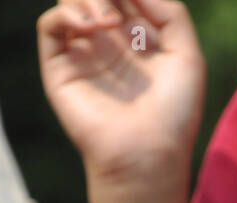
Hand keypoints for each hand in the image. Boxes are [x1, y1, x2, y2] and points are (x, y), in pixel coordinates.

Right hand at [38, 0, 203, 182]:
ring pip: (70, 2)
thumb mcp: (187, 55)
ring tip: (108, 21)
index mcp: (138, 40)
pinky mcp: (60, 69)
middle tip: (118, 13)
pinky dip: (66, 14)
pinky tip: (92, 28)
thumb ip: (170, 13)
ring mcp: (82, 55)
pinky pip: (50, 25)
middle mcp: (108, 44)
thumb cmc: (173, 113)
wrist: (147, 153)